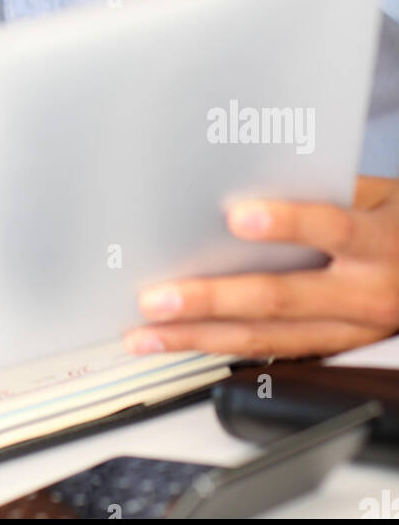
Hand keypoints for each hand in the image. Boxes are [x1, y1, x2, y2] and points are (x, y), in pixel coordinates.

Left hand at [123, 177, 398, 359]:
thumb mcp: (377, 195)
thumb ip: (320, 188)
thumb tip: (247, 174)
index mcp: (381, 244)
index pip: (334, 228)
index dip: (288, 222)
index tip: (237, 215)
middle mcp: (366, 295)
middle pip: (282, 298)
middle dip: (211, 298)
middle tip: (157, 297)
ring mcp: (349, 332)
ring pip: (267, 338)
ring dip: (199, 336)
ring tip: (148, 332)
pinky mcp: (331, 350)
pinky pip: (270, 350)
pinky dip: (218, 345)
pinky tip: (179, 340)